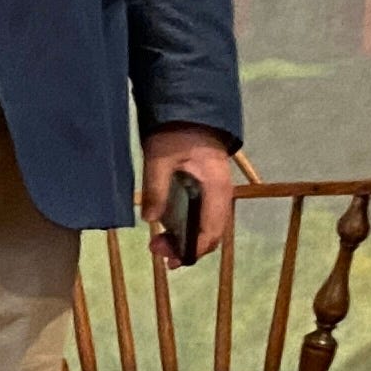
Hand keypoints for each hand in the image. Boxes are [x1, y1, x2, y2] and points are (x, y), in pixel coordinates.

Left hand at [141, 124, 240, 268]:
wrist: (189, 109)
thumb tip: (150, 219)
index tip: (171, 260)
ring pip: (205, 226)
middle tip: (157, 249)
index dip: (193, 250)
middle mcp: (221, 195)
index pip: (211, 231)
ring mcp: (215, 192)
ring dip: (183, 238)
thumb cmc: (176, 132)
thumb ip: (156, 188)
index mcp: (216, 189)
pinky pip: (200, 215)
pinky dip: (185, 226)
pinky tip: (167, 226)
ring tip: (158, 242)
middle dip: (185, 247)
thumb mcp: (160, 158)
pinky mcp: (206, 188)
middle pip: (209, 233)